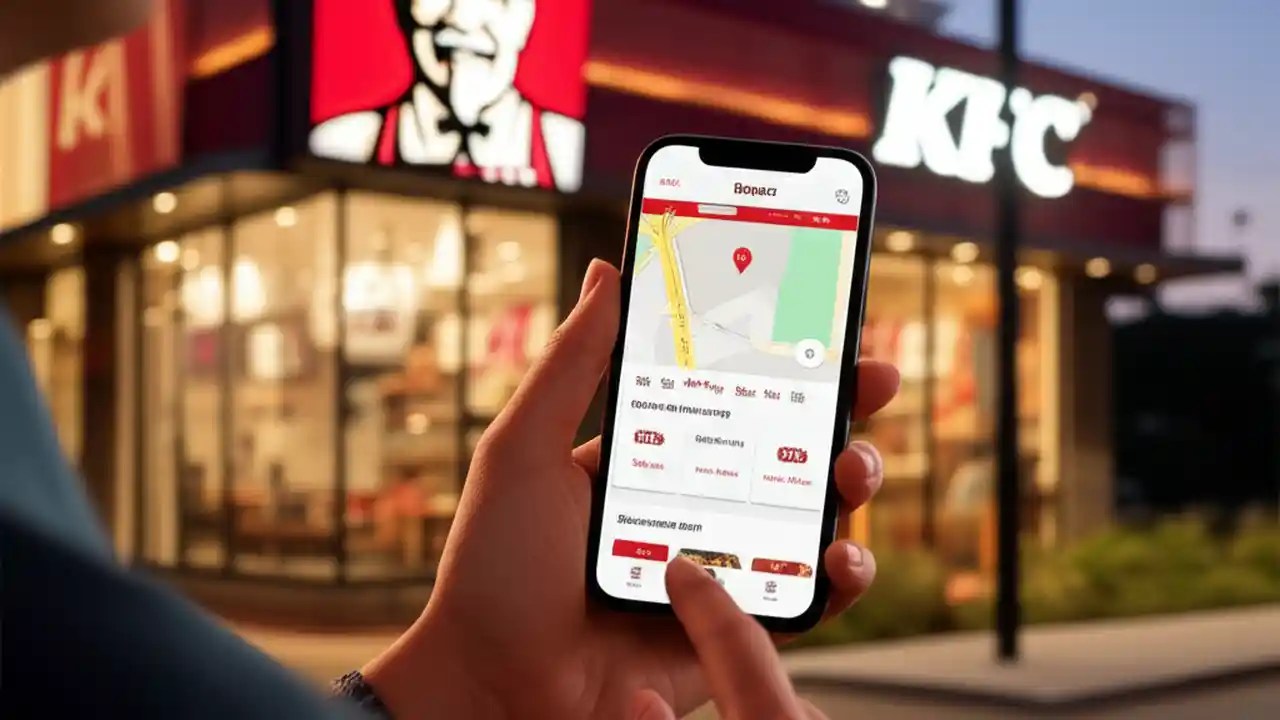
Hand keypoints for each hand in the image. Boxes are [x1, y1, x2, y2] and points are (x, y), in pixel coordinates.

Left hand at [362, 260, 899, 718]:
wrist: (495, 683)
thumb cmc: (493, 567)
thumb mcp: (525, 449)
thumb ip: (572, 364)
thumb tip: (609, 271)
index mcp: (648, 454)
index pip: (729, 392)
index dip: (783, 356)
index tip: (826, 318)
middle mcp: (691, 503)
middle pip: (786, 444)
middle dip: (840, 407)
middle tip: (872, 379)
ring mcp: (717, 563)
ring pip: (809, 513)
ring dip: (850, 480)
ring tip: (851, 468)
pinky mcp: (734, 626)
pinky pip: (806, 597)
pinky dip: (840, 575)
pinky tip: (842, 554)